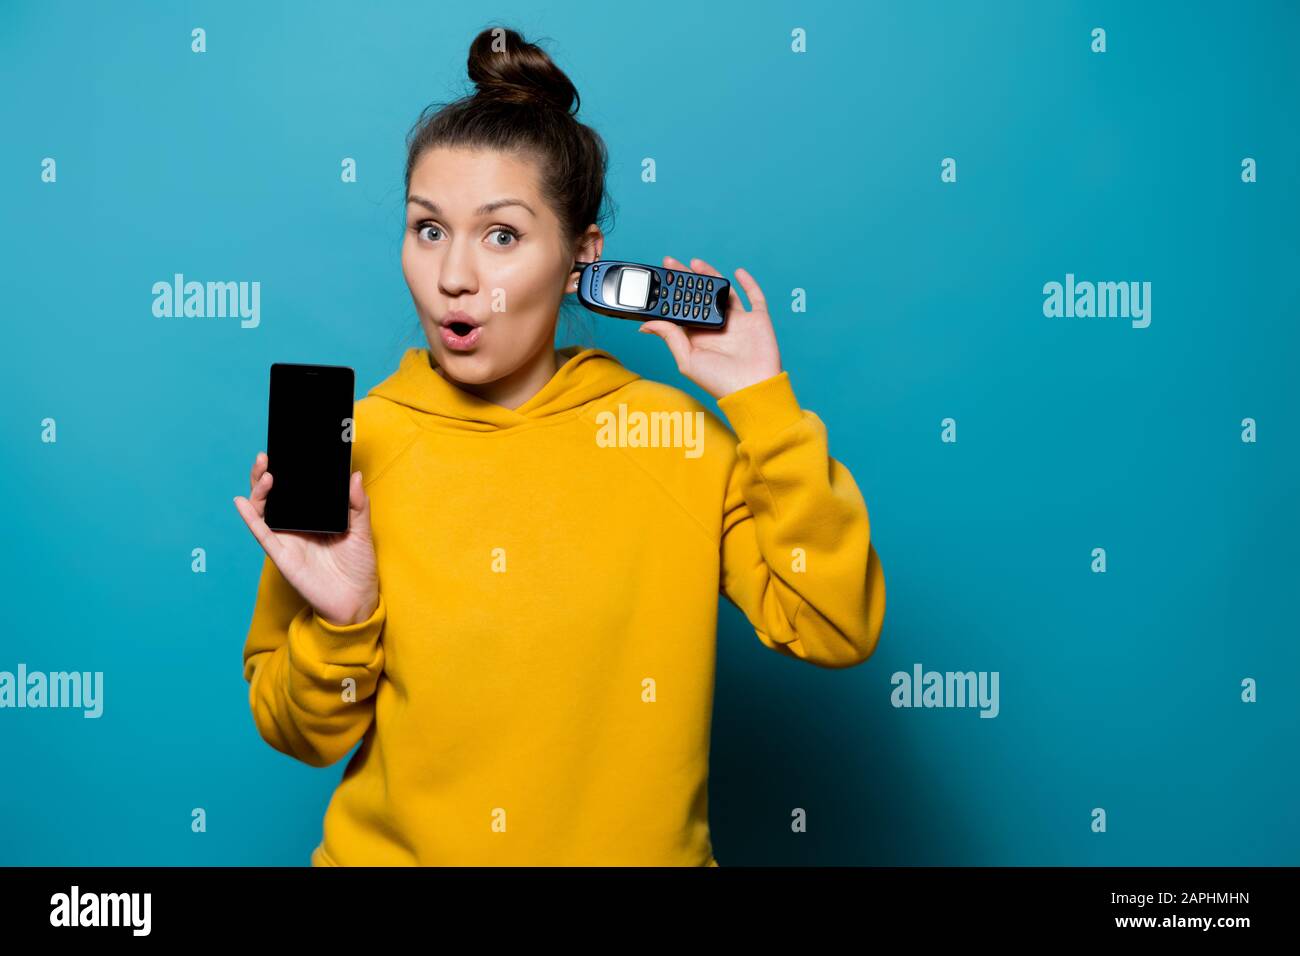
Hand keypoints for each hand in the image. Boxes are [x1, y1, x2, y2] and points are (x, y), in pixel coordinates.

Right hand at [233, 452, 379, 627]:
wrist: (355, 601)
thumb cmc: (359, 566)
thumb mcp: (362, 531)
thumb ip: (357, 504)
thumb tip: (354, 475)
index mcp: (314, 517)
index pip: (295, 489)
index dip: (286, 471)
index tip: (283, 450)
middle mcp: (297, 525)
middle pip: (273, 496)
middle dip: (265, 475)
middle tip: (266, 456)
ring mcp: (287, 539)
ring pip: (264, 511)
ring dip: (259, 492)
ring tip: (265, 475)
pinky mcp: (282, 555)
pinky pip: (262, 534)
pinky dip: (250, 518)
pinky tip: (241, 502)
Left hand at [637, 257, 781, 399]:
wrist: (752, 389)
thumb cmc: (720, 382)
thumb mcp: (687, 360)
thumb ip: (670, 337)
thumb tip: (645, 325)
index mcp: (699, 336)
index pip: (683, 309)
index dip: (672, 293)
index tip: (661, 278)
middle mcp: (718, 327)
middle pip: (701, 296)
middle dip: (687, 279)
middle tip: (671, 263)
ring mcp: (738, 322)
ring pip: (724, 293)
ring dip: (711, 276)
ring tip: (696, 263)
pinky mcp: (757, 320)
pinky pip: (754, 297)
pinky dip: (748, 283)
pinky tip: (737, 272)